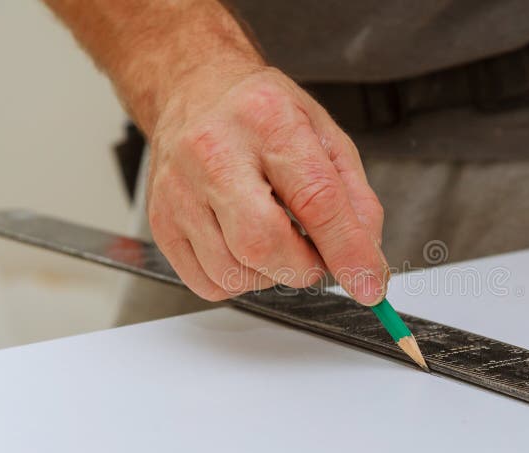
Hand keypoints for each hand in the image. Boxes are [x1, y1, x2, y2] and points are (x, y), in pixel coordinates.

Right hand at [146, 65, 388, 304]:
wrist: (196, 92)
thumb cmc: (262, 116)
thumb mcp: (325, 137)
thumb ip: (356, 200)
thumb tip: (366, 260)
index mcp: (268, 121)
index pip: (316, 200)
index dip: (348, 251)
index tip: (369, 282)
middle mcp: (214, 152)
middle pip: (263, 244)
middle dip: (304, 268)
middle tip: (315, 253)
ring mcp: (179, 191)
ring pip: (235, 272)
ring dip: (272, 274)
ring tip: (275, 236)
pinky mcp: (160, 222)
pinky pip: (208, 283)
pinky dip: (239, 279)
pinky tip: (244, 246)